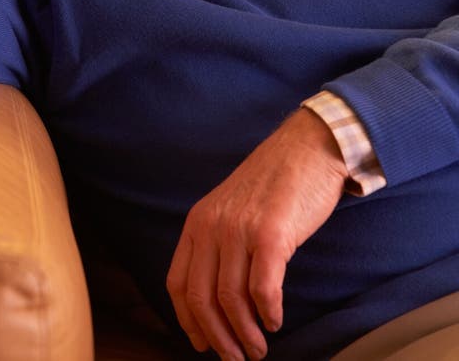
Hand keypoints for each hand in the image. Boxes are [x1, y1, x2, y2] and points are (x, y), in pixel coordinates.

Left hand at [166, 108, 347, 359]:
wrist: (308, 146)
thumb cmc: (275, 181)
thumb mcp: (231, 206)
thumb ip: (219, 240)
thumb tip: (218, 293)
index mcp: (198, 220)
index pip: (178, 282)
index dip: (188, 320)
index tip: (201, 343)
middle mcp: (213, 225)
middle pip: (202, 297)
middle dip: (217, 338)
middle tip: (234, 358)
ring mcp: (240, 228)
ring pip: (231, 300)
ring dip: (245, 334)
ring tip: (258, 349)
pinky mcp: (272, 233)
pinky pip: (263, 288)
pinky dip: (268, 313)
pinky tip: (274, 320)